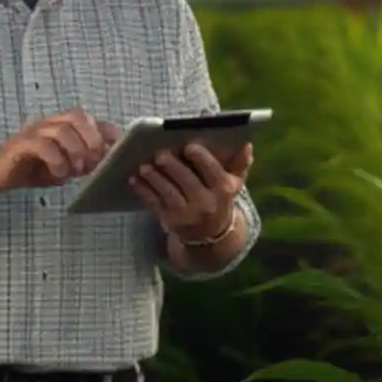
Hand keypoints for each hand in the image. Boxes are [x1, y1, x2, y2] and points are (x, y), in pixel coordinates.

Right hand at [0, 109, 119, 192]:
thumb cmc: (34, 168)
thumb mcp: (67, 166)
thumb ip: (85, 161)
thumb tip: (108, 163)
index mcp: (64, 125)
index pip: (92, 120)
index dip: (109, 132)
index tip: (119, 151)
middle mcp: (51, 122)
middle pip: (79, 116)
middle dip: (92, 140)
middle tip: (93, 163)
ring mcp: (36, 130)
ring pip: (62, 129)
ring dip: (75, 151)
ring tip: (76, 171)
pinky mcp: (22, 143)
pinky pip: (43, 145)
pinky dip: (57, 161)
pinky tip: (59, 174)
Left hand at [130, 142, 252, 240]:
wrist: (211, 236)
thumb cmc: (220, 198)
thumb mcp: (234, 183)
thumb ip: (239, 163)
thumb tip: (246, 144)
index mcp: (224, 190)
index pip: (213, 172)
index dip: (201, 159)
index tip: (188, 147)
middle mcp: (207, 204)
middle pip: (187, 182)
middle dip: (173, 167)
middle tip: (159, 154)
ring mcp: (187, 215)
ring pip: (168, 193)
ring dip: (154, 179)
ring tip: (144, 166)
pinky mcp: (170, 221)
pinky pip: (155, 204)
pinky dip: (143, 191)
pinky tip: (135, 179)